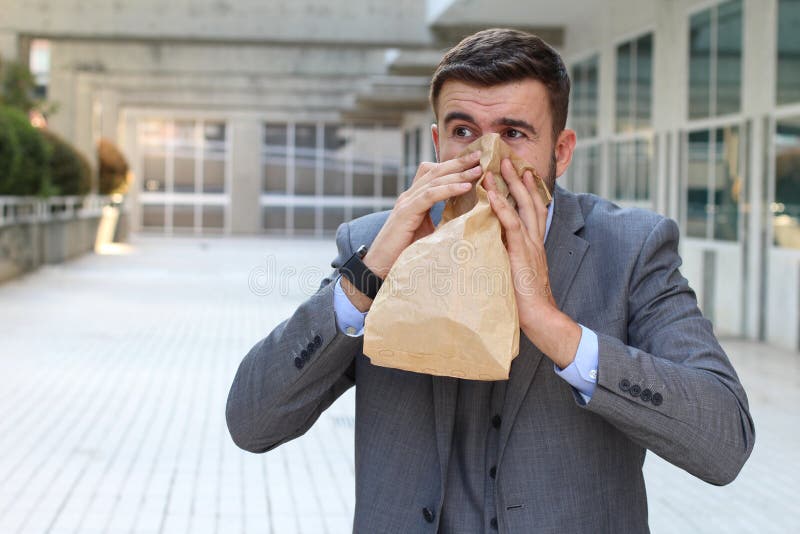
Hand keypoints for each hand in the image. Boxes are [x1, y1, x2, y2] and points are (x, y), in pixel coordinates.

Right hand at [364, 150, 482, 276]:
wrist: (380, 268)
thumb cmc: (404, 254)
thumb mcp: (428, 234)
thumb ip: (442, 222)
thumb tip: (466, 221)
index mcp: (414, 199)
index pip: (433, 173)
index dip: (453, 165)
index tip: (475, 162)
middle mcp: (409, 196)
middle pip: (436, 170)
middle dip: (459, 162)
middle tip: (480, 155)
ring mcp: (406, 203)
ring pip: (434, 179)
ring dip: (458, 173)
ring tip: (478, 169)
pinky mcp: (406, 213)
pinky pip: (430, 195)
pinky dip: (449, 189)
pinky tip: (466, 186)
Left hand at [485, 158, 580, 367]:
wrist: (540, 317)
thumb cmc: (524, 300)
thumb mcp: (515, 271)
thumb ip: (507, 256)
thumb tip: (491, 246)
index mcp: (534, 243)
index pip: (531, 210)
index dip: (526, 190)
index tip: (518, 173)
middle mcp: (535, 239)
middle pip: (530, 201)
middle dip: (519, 179)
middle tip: (507, 159)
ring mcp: (530, 245)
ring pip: (521, 207)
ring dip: (509, 185)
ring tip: (496, 167)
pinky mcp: (521, 253)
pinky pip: (511, 225)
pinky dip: (501, 207)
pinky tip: (491, 194)